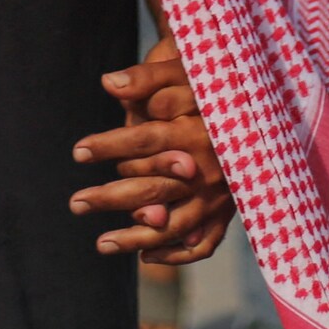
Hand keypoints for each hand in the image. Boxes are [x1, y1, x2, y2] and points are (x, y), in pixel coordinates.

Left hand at [68, 38, 232, 264]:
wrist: (252, 103)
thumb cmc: (207, 86)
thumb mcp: (181, 72)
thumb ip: (146, 78)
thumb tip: (108, 83)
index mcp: (195, 132)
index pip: (144, 142)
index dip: (108, 146)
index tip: (78, 152)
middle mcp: (208, 169)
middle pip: (152, 189)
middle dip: (110, 198)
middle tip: (75, 203)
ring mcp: (220, 195)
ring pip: (175, 225)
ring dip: (136, 238)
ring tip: (100, 244)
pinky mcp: (229, 210)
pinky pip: (205, 242)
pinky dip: (177, 254)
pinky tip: (147, 256)